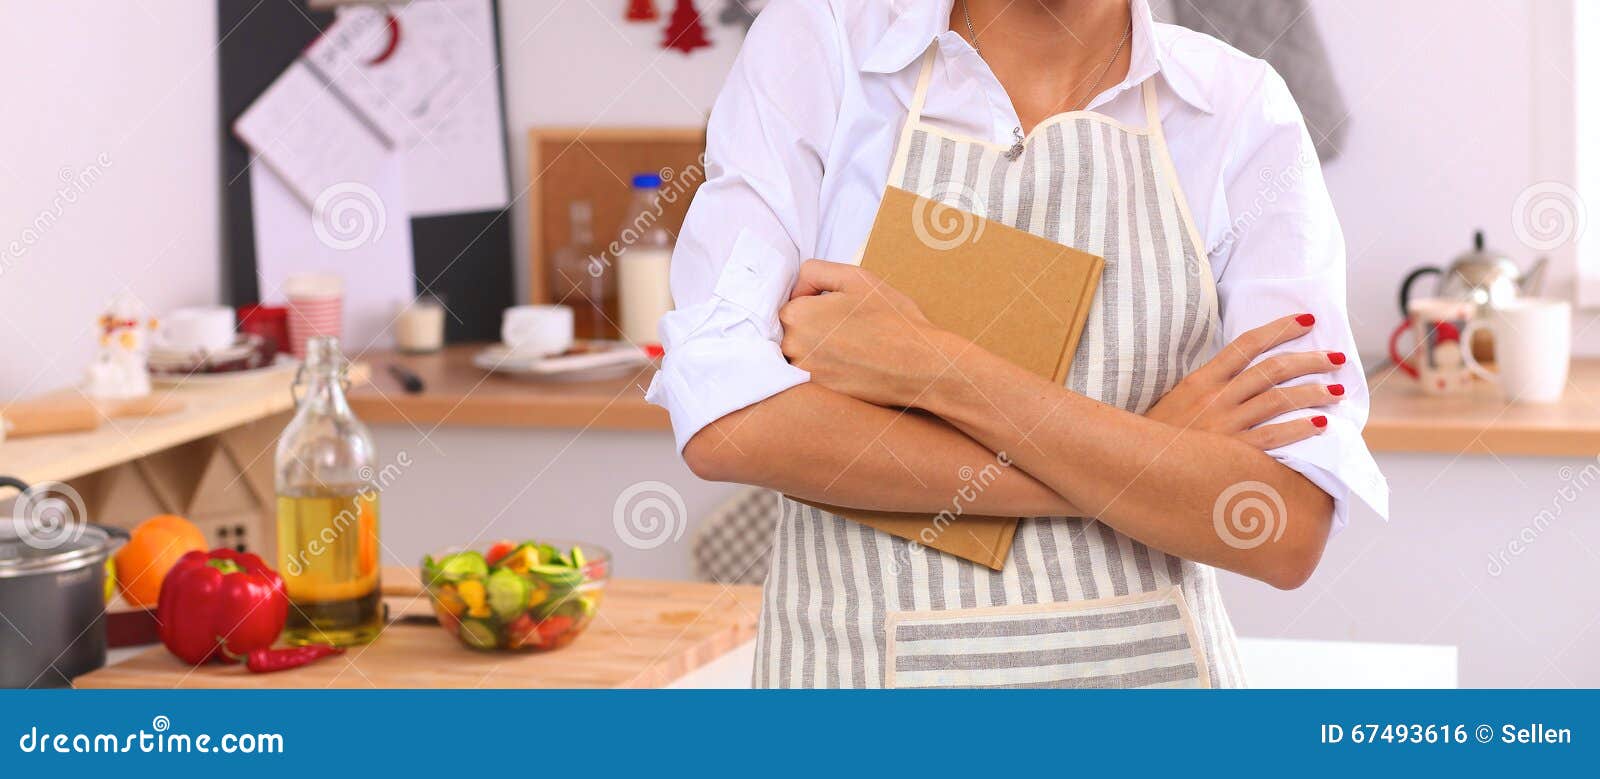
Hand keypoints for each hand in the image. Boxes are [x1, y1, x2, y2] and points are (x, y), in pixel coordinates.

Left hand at [778, 260, 954, 407]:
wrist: (919, 365)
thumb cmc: (892, 319)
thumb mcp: (856, 278)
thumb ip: (816, 271)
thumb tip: (797, 288)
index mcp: (797, 314)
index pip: (791, 304)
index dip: (816, 303)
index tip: (841, 309)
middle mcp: (792, 346)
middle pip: (792, 331)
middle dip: (814, 328)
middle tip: (850, 329)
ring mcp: (803, 374)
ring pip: (802, 355)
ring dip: (820, 351)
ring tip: (853, 348)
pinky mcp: (818, 395)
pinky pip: (814, 378)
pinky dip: (829, 371)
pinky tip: (853, 366)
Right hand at [1145, 313, 1345, 448]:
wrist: (1133, 469)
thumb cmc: (1155, 439)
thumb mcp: (1175, 403)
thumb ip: (1207, 389)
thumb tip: (1240, 377)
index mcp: (1200, 381)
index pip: (1246, 345)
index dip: (1280, 329)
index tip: (1306, 320)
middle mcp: (1215, 398)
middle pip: (1272, 370)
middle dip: (1310, 360)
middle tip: (1335, 357)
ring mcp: (1224, 426)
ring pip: (1279, 400)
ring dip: (1314, 393)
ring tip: (1337, 391)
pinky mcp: (1231, 454)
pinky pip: (1275, 438)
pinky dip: (1300, 428)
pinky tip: (1321, 424)